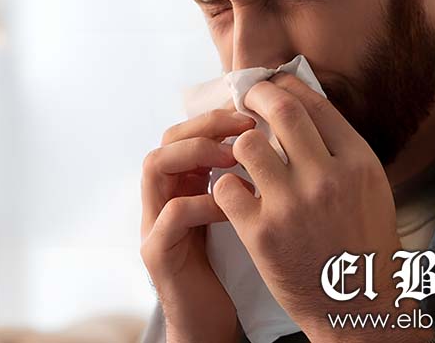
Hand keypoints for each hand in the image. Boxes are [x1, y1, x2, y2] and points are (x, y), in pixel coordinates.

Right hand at [141, 109, 255, 342]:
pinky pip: (173, 213)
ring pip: (156, 165)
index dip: (217, 116)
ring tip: (234, 158)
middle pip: (167, 138)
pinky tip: (234, 206)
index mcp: (183, 185)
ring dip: (197, 152)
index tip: (253, 114)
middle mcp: (162, 198)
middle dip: (207, 125)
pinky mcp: (157, 253)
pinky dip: (204, 202)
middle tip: (245, 126)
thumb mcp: (240, 214)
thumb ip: (244, 180)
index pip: (187, 130)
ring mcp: (153, 224)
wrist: (209, 322)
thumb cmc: (232, 267)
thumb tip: (280, 141)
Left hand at [212, 74, 434, 341]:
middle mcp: (327, 178)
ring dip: (238, 144)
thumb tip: (303, 106)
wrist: (359, 305)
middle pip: (281, 112)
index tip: (272, 83)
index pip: (315, 105)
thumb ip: (339, 148)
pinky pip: (227, 187)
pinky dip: (226, 185)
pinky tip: (234, 192)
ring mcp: (293, 205)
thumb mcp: (369, 186)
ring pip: (247, 145)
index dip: (286, 86)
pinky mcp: (262, 233)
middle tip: (246, 97)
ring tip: (238, 153)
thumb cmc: (362, 241)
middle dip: (257, 96)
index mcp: (358, 162)